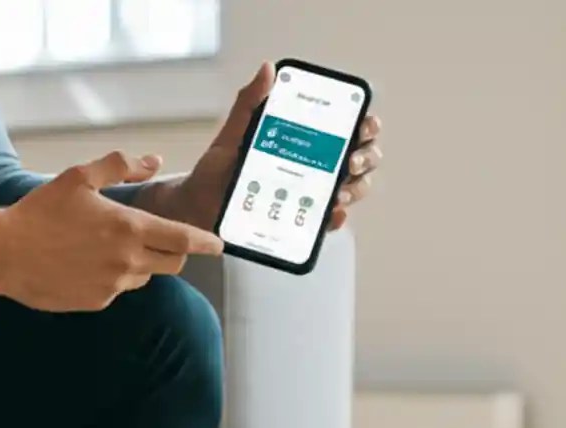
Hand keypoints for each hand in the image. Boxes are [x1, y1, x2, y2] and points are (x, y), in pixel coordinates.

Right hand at [0, 151, 223, 311]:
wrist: (4, 254)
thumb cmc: (41, 211)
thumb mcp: (80, 177)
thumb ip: (122, 167)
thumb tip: (154, 161)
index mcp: (128, 228)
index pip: (184, 239)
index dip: (207, 243)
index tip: (220, 245)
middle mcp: (127, 261)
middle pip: (173, 262)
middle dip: (176, 252)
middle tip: (162, 239)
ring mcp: (113, 285)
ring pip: (145, 276)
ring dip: (141, 263)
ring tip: (106, 246)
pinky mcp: (96, 302)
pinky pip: (118, 289)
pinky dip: (114, 277)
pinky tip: (85, 263)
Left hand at [149, 62, 383, 232]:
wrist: (199, 205)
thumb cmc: (218, 168)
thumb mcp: (233, 133)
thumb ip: (251, 102)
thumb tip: (267, 69)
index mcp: (307, 139)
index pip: (349, 128)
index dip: (366, 124)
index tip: (364, 124)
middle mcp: (317, 165)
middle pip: (362, 157)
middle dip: (366, 157)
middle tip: (349, 161)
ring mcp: (313, 194)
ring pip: (354, 188)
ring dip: (356, 187)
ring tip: (340, 191)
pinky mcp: (304, 221)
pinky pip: (330, 221)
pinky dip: (336, 218)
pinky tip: (333, 213)